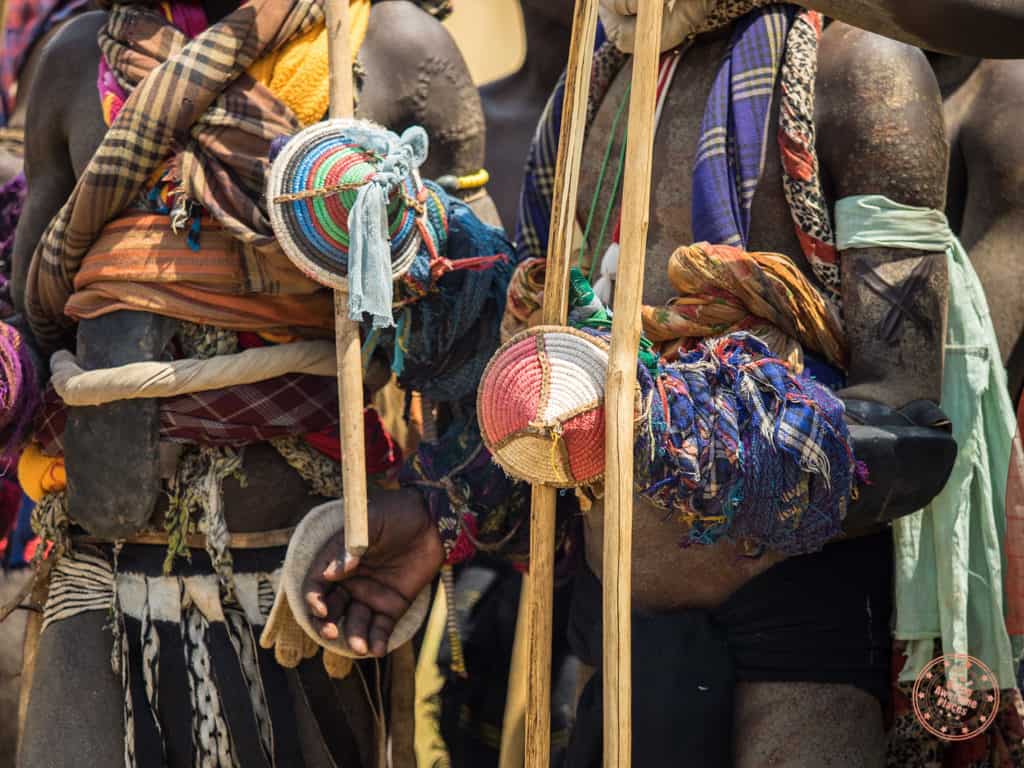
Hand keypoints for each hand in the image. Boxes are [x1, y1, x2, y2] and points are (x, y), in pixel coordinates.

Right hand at [303, 487, 443, 656]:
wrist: (434, 519)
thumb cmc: (397, 513)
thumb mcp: (371, 521)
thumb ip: (349, 545)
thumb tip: (329, 572)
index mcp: (338, 559)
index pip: (317, 584)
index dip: (314, 599)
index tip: (321, 610)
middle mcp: (350, 581)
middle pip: (330, 609)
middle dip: (326, 625)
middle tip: (331, 633)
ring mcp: (371, 595)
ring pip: (354, 623)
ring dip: (354, 637)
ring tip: (360, 647)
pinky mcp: (392, 605)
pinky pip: (381, 628)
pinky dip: (377, 641)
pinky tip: (377, 650)